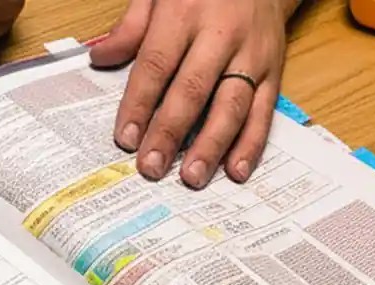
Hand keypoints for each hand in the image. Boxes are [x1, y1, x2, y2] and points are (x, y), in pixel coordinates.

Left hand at [90, 0, 299, 187]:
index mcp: (185, 12)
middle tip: (151, 168)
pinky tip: (236, 170)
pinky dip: (251, 144)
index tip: (126, 139)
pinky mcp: (275, 70)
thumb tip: (100, 58)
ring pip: (231, 105)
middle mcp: (221, 35)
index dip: (140, 104)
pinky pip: (264, 111)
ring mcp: (252, 55)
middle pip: (192, 90)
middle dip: (170, 133)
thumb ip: (132, 26)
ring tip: (192, 177)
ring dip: (211, 146)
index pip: (157, 64)